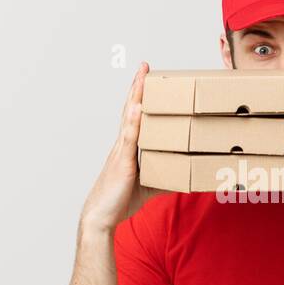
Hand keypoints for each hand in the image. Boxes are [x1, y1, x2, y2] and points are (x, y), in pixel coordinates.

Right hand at [79, 62, 162, 233]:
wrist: (100, 217)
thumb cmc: (119, 201)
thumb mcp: (148, 188)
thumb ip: (163, 178)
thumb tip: (183, 179)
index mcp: (128, 148)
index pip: (134, 117)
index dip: (139, 97)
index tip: (146, 78)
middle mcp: (123, 144)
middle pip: (130, 109)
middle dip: (138, 88)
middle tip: (145, 67)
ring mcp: (121, 151)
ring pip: (129, 118)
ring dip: (136, 96)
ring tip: (143, 76)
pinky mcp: (122, 161)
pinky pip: (129, 138)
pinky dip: (133, 121)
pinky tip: (138, 106)